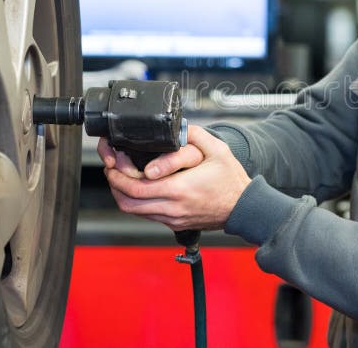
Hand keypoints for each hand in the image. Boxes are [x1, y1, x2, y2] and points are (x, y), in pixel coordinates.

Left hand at [99, 125, 251, 231]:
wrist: (243, 207)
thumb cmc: (231, 180)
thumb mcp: (217, 150)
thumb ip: (193, 136)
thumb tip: (172, 134)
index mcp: (179, 189)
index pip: (134, 187)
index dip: (118, 174)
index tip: (116, 161)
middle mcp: (172, 207)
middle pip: (127, 202)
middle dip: (115, 184)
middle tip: (114, 169)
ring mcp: (172, 218)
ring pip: (134, 212)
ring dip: (123, 195)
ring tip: (123, 177)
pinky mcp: (175, 224)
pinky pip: (147, 215)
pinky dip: (137, 202)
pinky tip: (141, 187)